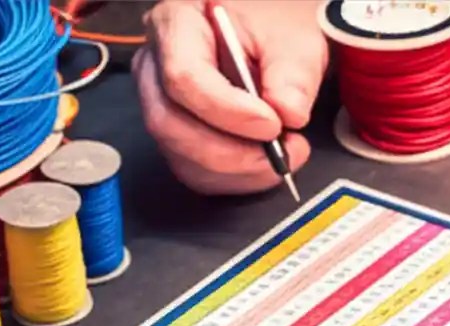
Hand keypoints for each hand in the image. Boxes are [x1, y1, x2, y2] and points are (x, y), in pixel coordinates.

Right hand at [133, 0, 327, 194]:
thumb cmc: (269, 23)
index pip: (184, 78)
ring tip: (283, 153)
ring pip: (181, 157)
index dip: (227, 111)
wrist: (266, 30)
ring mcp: (161, 106)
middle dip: (231, 152)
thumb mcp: (292, 36)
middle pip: (171, 124)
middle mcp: (156, 68)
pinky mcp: (177, 137)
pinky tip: (264, 163)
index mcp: (176, 25)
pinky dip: (235, 178)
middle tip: (282, 149)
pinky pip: (194, 172)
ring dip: (237, 170)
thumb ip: (293, 73)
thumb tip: (288, 114)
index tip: (272, 124)